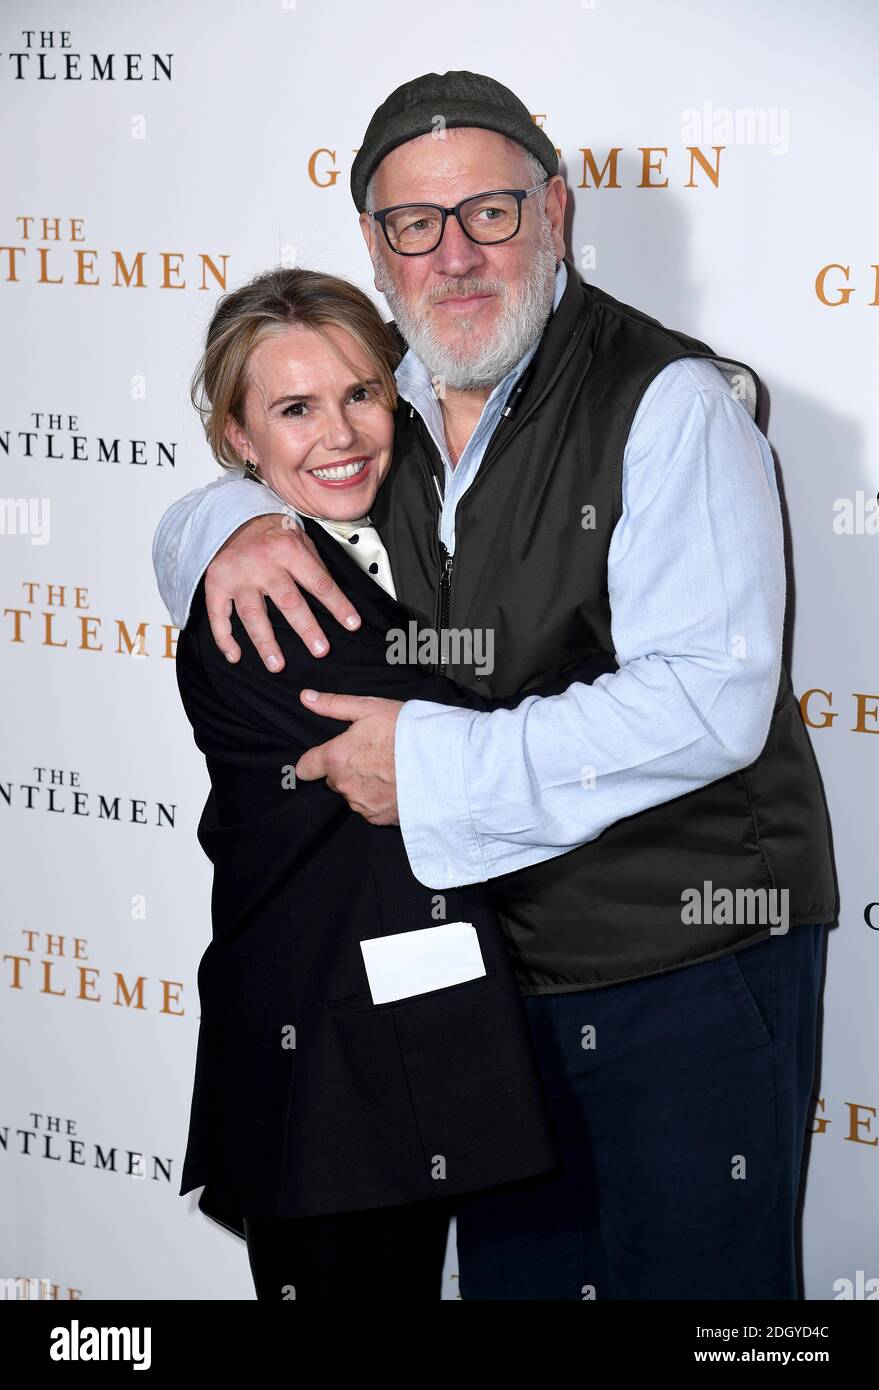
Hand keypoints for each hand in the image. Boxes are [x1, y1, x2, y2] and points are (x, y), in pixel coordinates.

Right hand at [205, 514, 361, 670]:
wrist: (235, 518)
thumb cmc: (275, 535)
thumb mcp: (302, 541)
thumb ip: (316, 569)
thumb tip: (336, 602)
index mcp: (289, 550)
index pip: (319, 583)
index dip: (338, 605)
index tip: (352, 624)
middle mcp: (263, 563)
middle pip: (287, 601)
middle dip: (306, 628)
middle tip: (320, 650)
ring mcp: (238, 575)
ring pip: (252, 614)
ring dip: (265, 642)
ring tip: (277, 664)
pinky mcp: (216, 583)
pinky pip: (218, 615)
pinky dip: (224, 638)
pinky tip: (235, 656)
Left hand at [293, 690, 403, 824]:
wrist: (441, 761)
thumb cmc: (406, 731)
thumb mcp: (369, 708)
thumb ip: (334, 705)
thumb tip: (307, 698)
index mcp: (336, 758)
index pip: (306, 768)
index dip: (312, 761)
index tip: (321, 757)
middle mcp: (345, 785)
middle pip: (333, 780)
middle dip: (345, 769)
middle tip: (371, 754)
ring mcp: (362, 804)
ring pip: (353, 794)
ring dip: (363, 784)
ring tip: (387, 768)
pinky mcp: (380, 818)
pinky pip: (371, 808)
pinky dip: (380, 798)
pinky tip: (395, 783)